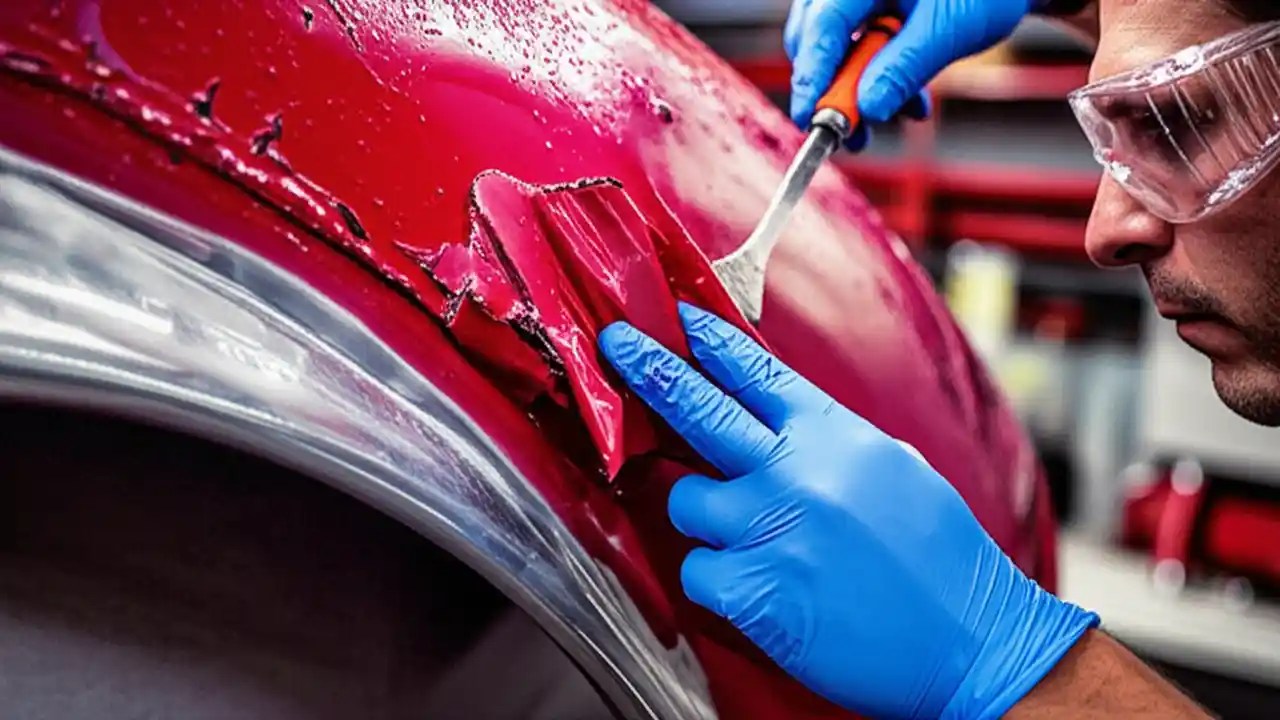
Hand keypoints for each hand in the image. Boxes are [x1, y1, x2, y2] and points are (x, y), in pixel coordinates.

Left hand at [598, 303, 1097, 719]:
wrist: (977, 643)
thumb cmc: (944, 562)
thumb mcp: (895, 470)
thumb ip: (830, 442)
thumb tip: (780, 425)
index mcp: (835, 436)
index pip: (756, 373)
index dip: (710, 342)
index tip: (679, 320)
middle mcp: (796, 472)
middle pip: (699, 408)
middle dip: (650, 370)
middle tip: (617, 345)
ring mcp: (770, 529)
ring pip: (686, 502)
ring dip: (708, 519)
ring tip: (759, 544)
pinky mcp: (753, 590)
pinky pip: (697, 570)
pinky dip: (718, 581)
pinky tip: (763, 591)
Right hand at [785, 0, 1034, 130]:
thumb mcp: (948, 32)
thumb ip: (904, 69)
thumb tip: (867, 109)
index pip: (824, 23)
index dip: (813, 73)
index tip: (811, 116)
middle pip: (815, 37)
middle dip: (833, 89)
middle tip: (848, 132)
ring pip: (835, 48)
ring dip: (857, 92)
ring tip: (885, 123)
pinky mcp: (871, 15)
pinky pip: (857, 50)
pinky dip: (877, 80)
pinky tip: (910, 102)